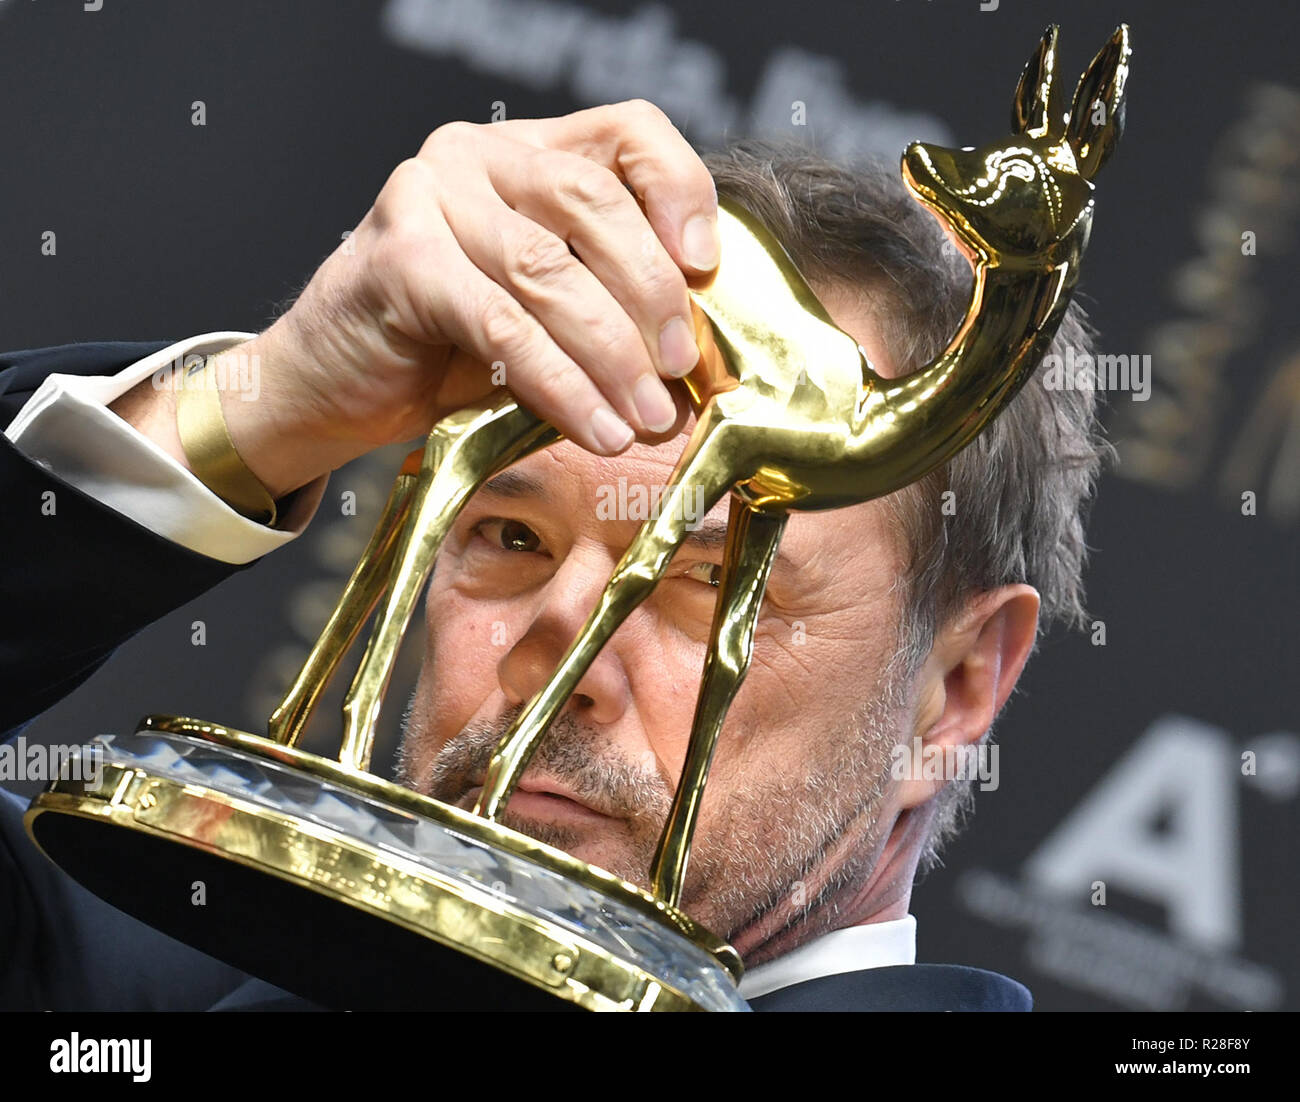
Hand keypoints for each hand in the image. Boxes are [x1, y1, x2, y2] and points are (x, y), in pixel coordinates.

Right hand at [216, 99, 719, 496]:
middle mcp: (477, 155)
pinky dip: (560, 384)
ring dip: (612, 355)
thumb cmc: (447, 346)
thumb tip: (696, 353)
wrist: (330, 383)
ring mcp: (429, 197)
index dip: (681, 190)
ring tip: (646, 419)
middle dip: (650, 295)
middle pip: (593, 200)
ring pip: (548, 270)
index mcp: (528, 151)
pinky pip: (502, 324)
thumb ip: (606, 300)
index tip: (705, 269)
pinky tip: (597, 427)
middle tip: (682, 370)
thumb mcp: (543, 308)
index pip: (629, 132)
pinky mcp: (399, 259)